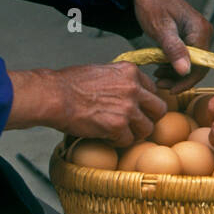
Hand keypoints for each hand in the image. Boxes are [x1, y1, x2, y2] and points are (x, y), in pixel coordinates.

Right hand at [7, 63, 166, 146]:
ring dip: (134, 134)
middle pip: (159, 109)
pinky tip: (106, 137)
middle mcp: (133, 88)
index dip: (145, 103)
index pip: (153, 90)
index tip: (137, 110)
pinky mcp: (117, 126)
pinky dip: (117, 142)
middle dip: (148, 119)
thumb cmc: (71, 84)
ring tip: (119, 133)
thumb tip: (131, 91)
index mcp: (130, 72)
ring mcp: (128, 107)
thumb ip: (121, 80)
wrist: (54, 96)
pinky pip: (128, 141)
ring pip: (147, 129)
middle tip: (135, 125)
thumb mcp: (103, 71)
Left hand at [130, 0, 212, 90]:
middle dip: (180, 78)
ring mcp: (196, 34)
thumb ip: (174, 49)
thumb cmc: (152, 3)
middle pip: (198, 65)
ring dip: (175, 72)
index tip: (171, 89)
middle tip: (161, 83)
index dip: (187, 80)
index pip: (201, 65)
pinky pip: (186, 55)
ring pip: (191, 62)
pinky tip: (160, 67)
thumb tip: (185, 71)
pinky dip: (174, 64)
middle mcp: (203, 32)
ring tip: (158, 76)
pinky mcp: (188, 35)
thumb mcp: (161, 28)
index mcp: (200, 30)